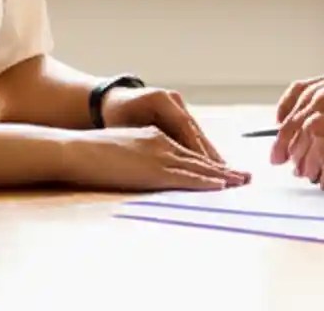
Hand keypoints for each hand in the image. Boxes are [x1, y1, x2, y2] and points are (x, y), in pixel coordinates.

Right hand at [62, 126, 248, 190]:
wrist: (77, 149)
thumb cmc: (92, 152)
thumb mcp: (123, 148)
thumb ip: (140, 156)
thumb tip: (147, 168)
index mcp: (155, 136)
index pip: (188, 150)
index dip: (208, 162)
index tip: (226, 170)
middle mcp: (162, 142)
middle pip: (199, 158)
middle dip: (223, 169)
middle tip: (245, 177)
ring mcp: (159, 155)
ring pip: (197, 167)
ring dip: (221, 176)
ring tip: (241, 182)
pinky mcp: (154, 168)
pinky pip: (185, 176)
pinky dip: (204, 182)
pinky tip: (219, 186)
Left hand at [102, 86, 228, 164]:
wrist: (111, 102)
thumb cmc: (113, 117)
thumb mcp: (123, 129)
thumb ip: (143, 142)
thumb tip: (161, 160)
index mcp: (160, 99)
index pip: (183, 124)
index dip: (196, 146)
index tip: (206, 165)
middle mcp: (173, 100)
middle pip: (194, 129)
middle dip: (208, 152)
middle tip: (225, 170)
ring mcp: (179, 105)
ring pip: (196, 133)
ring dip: (208, 152)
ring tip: (224, 169)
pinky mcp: (180, 115)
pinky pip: (191, 134)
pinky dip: (200, 149)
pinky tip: (212, 163)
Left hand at [270, 65, 323, 190]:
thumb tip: (302, 113)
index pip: (293, 104)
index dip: (283, 120)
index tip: (278, 128)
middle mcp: (321, 108)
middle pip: (291, 134)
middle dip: (289, 150)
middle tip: (285, 160)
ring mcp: (323, 136)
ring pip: (301, 158)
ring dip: (308, 166)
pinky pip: (317, 176)